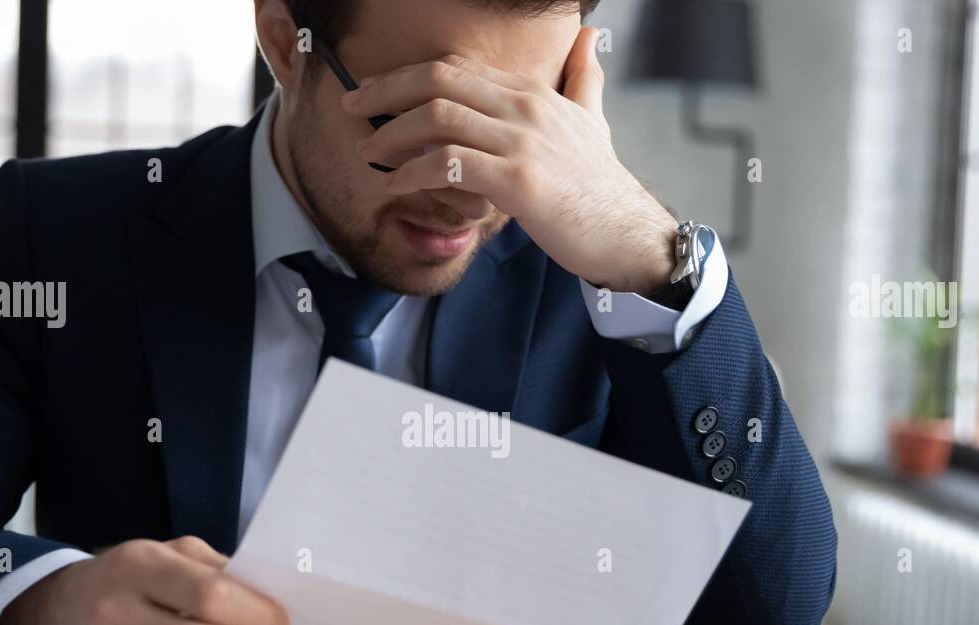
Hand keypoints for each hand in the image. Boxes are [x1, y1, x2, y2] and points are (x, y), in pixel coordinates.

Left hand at [344, 27, 678, 295]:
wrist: (626, 232)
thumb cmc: (601, 185)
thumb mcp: (594, 119)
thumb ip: (584, 78)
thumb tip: (588, 39)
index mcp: (532, 91)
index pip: (456, 67)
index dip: (406, 76)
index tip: (374, 91)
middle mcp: (525, 107)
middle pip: (438, 81)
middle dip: (385, 92)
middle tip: (352, 109)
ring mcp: (522, 142)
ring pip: (438, 118)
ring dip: (391, 134)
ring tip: (368, 153)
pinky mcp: (518, 182)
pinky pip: (450, 165)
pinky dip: (413, 173)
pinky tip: (395, 187)